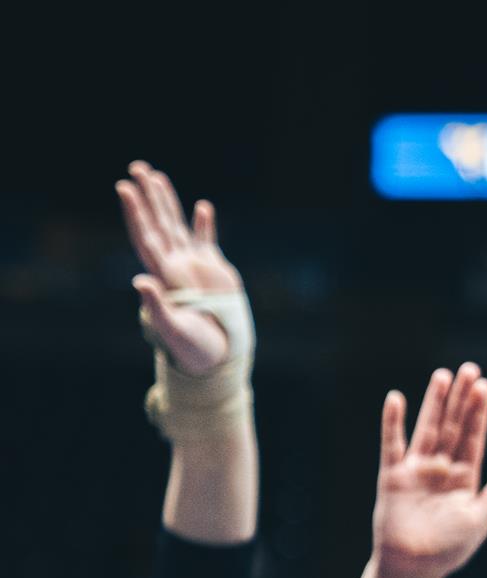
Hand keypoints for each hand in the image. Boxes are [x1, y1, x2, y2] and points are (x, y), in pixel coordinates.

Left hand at [115, 161, 240, 373]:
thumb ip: (156, 306)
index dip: (135, 213)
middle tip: (137, 168)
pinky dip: (204, 224)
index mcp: (163, 276)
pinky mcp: (214, 271)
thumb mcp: (172, 329)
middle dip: (147, 196)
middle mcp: (174, 266)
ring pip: (177, 226)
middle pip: (158, 224)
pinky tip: (202, 206)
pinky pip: (207, 242)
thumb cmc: (193, 349)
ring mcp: (193, 266)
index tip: (124, 189)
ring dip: (167, 202)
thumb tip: (139, 281)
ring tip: (157, 176)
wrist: (217, 356)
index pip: (145, 237)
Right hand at [372, 364, 486, 577]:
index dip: (479, 413)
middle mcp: (443, 468)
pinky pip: (392, 444)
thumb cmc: (449, 549)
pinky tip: (396, 399)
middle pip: (453, 425)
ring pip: (428, 428)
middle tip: (469, 369)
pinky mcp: (393, 476)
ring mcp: (418, 469)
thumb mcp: (479, 520)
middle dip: (461, 399)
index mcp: (466, 478)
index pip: (474, 437)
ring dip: (434, 402)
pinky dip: (393, 422)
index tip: (485, 387)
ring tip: (443, 375)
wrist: (413, 568)